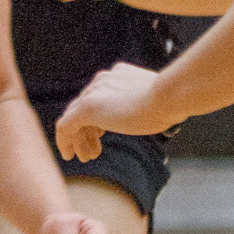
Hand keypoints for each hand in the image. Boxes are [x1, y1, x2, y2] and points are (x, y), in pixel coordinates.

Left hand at [55, 63, 179, 159]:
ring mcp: (93, 93)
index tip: (101, 137)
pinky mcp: (87, 108)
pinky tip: (69, 155)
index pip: (97, 98)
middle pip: (83, 108)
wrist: (168, 97)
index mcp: (116, 76)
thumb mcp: (154, 101)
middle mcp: (101, 81)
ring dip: (78, 140)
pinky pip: (65, 126)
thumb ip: (143, 104)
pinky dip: (64, 141)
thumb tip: (153, 115)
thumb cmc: (169, 103)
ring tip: (86, 157)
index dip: (97, 121)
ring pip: (73, 118)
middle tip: (93, 152)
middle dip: (87, 132)